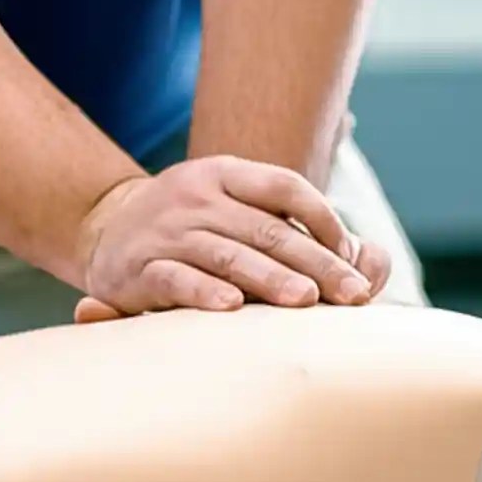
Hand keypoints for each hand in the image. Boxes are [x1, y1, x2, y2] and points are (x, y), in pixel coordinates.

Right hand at [72, 156, 390, 322]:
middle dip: (316, 263)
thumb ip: (296, 228)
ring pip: (228, 255)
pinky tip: (232, 308)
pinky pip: (175, 279)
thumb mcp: (237, 209)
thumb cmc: (194, 227)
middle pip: (267, 229)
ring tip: (307, 301)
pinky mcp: (140, 268)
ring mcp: (167, 231)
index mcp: (226, 174)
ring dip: (270, 279)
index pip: (285, 187)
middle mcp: (197, 196)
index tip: (352, 255)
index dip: (323, 218)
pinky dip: (203, 293)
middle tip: (353, 294)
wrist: (107, 230)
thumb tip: (374, 257)